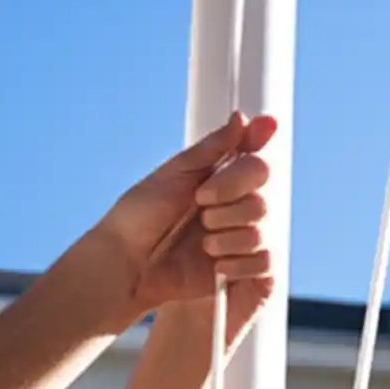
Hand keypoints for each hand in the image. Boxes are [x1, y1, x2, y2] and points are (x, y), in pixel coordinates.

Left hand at [97, 112, 277, 345]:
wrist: (124, 264)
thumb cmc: (139, 215)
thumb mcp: (175, 172)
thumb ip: (214, 146)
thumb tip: (242, 117)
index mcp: (224, 182)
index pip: (257, 168)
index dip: (241, 175)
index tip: (208, 188)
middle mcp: (236, 209)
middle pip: (262, 201)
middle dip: (228, 207)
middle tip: (199, 210)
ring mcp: (238, 241)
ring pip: (262, 232)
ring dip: (228, 237)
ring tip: (202, 244)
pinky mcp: (239, 271)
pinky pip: (265, 263)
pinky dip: (240, 264)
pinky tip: (216, 265)